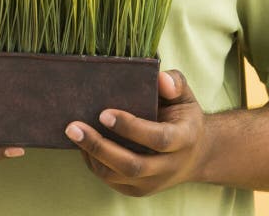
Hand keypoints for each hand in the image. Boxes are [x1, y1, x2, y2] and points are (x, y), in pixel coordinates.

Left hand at [64, 69, 207, 196]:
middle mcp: (169, 166)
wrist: (196, 153)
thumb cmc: (183, 115)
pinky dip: (94, 164)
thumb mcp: (184, 95)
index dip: (131, 128)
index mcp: (184, 139)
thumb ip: (174, 82)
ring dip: (92, 156)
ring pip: (118, 177)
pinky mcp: (139, 190)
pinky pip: (113, 181)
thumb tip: (160, 78)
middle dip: (100, 146)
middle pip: (133, 165)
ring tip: (73, 132)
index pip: (158, 139)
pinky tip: (82, 144)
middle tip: (74, 126)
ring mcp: (154, 182)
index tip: (104, 113)